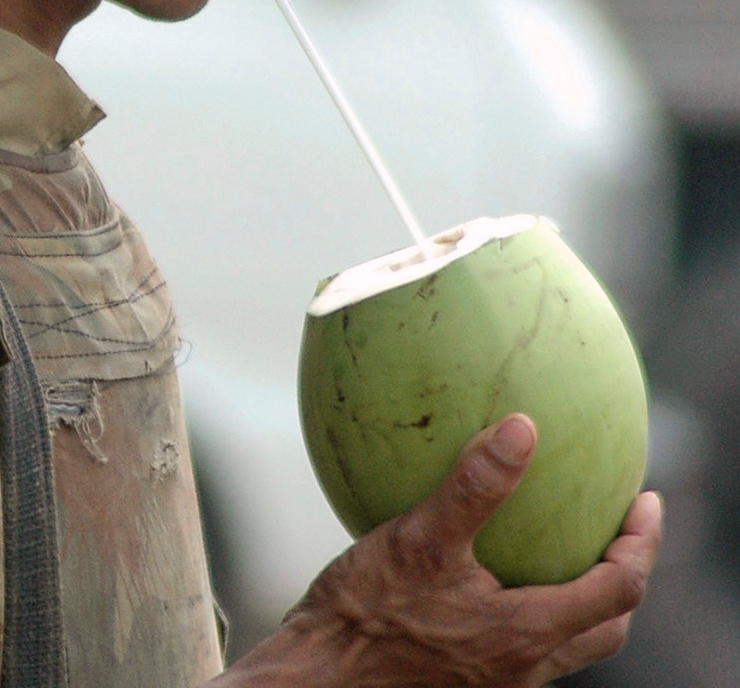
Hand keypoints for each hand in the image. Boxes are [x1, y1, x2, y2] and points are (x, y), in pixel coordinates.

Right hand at [214, 414, 661, 687]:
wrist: (317, 679)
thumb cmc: (364, 616)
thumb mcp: (418, 539)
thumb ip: (473, 487)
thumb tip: (522, 430)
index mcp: (523, 635)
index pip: (616, 591)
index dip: (641, 544)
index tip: (646, 501)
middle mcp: (520, 667)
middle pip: (604, 625)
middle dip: (625, 574)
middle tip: (623, 526)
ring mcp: (495, 677)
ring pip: (569, 639)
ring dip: (587, 593)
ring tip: (575, 544)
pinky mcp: (467, 674)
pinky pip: (527, 639)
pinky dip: (540, 600)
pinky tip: (501, 566)